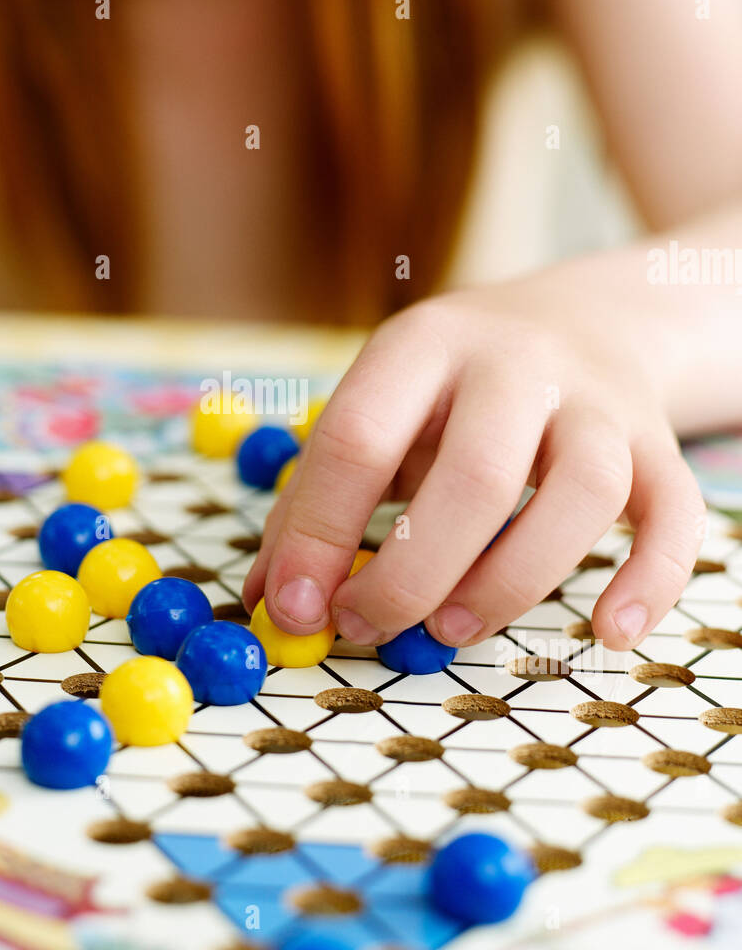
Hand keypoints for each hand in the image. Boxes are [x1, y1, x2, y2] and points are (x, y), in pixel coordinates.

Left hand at [243, 286, 705, 651]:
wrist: (590, 318)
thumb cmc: (456, 389)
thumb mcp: (380, 409)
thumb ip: (319, 501)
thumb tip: (275, 604)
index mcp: (425, 344)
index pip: (361, 436)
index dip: (321, 532)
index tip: (295, 609)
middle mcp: (518, 362)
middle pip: (475, 473)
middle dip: (413, 571)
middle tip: (370, 627)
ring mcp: (599, 403)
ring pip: (582, 494)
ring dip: (514, 579)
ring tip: (454, 627)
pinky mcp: (658, 447)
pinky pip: (674, 517)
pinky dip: (650, 581)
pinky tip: (607, 632)